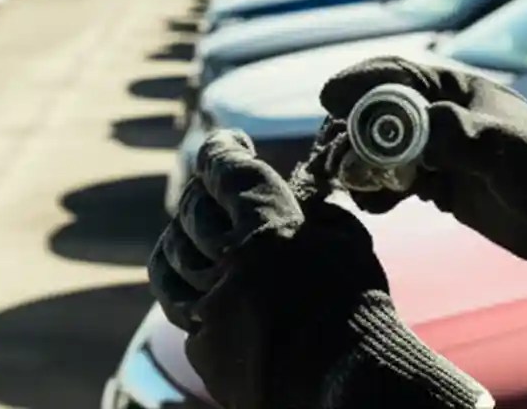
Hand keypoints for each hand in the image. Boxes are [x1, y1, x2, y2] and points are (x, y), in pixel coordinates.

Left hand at [149, 130, 491, 408]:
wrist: (347, 383)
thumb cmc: (357, 309)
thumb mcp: (344, 241)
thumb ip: (308, 213)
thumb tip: (293, 202)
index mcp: (267, 225)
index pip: (226, 171)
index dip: (220, 151)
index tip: (225, 143)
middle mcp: (230, 261)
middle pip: (192, 213)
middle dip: (200, 196)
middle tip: (211, 190)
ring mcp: (210, 308)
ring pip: (169, 263)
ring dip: (181, 245)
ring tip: (195, 240)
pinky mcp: (202, 349)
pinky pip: (183, 312)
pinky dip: (195, 299)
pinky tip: (211, 296)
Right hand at [317, 56, 526, 314]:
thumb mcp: (501, 147)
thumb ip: (455, 133)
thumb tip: (411, 129)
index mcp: (454, 90)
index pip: (394, 75)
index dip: (357, 83)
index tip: (328, 98)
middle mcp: (439, 115)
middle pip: (375, 114)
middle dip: (349, 131)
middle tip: (331, 155)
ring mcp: (436, 149)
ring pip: (379, 150)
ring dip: (358, 164)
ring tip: (348, 183)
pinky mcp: (437, 183)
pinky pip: (392, 181)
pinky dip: (376, 191)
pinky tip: (374, 206)